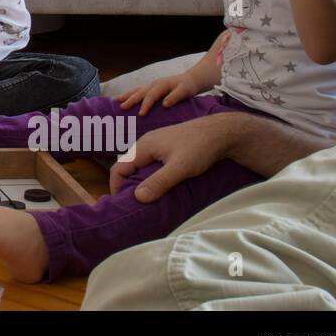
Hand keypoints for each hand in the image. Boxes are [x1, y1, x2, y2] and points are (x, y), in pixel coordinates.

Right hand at [109, 114, 236, 201]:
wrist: (219, 132)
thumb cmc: (199, 147)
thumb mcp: (179, 168)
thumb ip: (158, 182)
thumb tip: (138, 197)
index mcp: (144, 147)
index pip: (119, 168)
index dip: (116, 186)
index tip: (121, 203)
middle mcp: (145, 143)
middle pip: (127, 166)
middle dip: (126, 184)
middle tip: (133, 204)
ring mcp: (156, 143)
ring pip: (139, 163)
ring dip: (138, 179)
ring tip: (146, 196)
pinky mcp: (166, 145)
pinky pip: (149, 161)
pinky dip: (148, 173)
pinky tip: (159, 182)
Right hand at [118, 72, 205, 115]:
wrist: (190, 79)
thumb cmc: (188, 87)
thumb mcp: (185, 91)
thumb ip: (175, 97)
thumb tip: (165, 104)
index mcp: (162, 85)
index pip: (151, 96)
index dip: (145, 105)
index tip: (140, 114)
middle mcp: (154, 84)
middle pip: (140, 92)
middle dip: (131, 99)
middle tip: (122, 107)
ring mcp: (152, 85)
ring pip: (137, 89)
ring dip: (127, 95)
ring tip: (118, 101)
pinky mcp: (151, 88)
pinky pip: (139, 90)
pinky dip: (131, 94)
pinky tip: (124, 98)